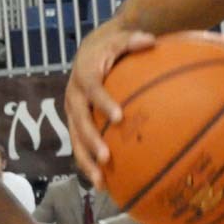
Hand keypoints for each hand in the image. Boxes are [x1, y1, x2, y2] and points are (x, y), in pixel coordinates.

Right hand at [66, 27, 223, 188]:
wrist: (88, 52)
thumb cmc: (111, 47)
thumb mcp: (121, 38)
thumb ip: (134, 40)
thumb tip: (150, 40)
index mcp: (85, 76)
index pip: (92, 90)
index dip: (103, 103)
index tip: (118, 117)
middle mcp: (74, 97)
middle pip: (79, 122)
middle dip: (91, 142)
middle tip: (106, 158)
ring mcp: (73, 113)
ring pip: (75, 140)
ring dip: (86, 161)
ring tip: (100, 181)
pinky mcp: (76, 124)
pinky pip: (80, 146)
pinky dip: (89, 164)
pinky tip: (105, 184)